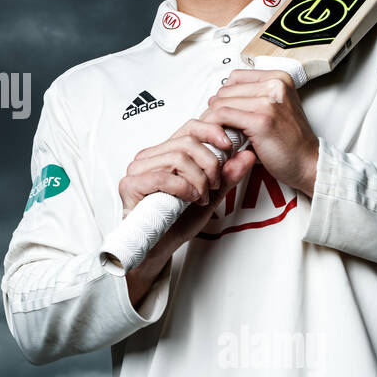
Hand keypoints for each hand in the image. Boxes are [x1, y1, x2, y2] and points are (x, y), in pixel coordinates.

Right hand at [120, 118, 258, 245]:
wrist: (159, 249)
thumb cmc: (177, 222)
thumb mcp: (210, 196)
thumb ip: (226, 176)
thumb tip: (247, 155)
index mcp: (166, 153)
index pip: (190, 127)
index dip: (212, 132)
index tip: (229, 146)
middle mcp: (150, 157)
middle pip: (187, 142)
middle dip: (210, 164)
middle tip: (215, 185)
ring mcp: (137, 169)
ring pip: (178, 158)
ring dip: (198, 179)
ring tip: (201, 197)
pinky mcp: (130, 185)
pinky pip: (162, 177)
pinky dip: (183, 187)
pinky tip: (189, 198)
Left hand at [201, 69, 319, 196]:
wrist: (308, 162)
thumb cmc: (291, 140)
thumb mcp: (275, 107)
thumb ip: (253, 96)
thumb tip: (217, 97)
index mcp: (279, 78)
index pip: (236, 77)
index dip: (225, 94)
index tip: (223, 109)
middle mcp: (275, 85)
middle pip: (226, 90)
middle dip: (216, 109)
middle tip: (219, 126)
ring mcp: (269, 102)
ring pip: (221, 103)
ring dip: (214, 120)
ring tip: (220, 133)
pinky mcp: (261, 120)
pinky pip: (223, 116)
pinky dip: (216, 127)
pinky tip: (222, 139)